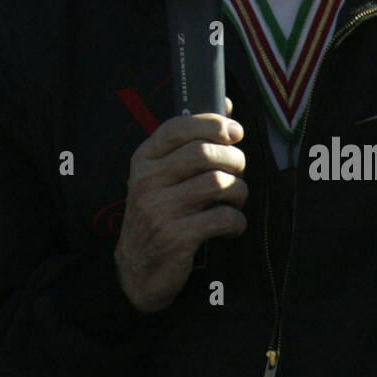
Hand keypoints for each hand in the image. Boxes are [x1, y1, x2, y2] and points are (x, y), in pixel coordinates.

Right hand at [114, 100, 246, 313]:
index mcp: (143, 161)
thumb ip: (189, 144)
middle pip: (204, 153)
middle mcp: (147, 181)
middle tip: (240, 170)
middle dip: (234, 159)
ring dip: (238, 191)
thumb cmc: (158, 215)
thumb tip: (224, 104)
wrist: (137, 272)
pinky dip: (236, 222)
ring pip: (218, 183)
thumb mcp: (161, 178)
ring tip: (236, 199)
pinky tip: (232, 226)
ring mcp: (160, 210)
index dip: (212, 124)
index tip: (235, 131)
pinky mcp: (176, 238)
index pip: (178, 127)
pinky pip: (222, 218)